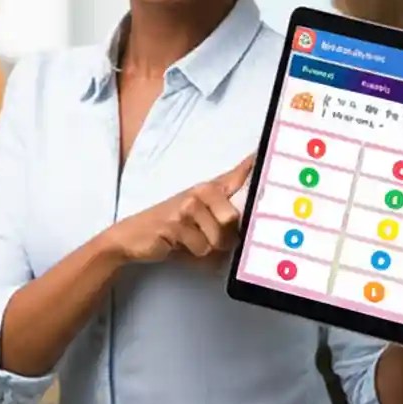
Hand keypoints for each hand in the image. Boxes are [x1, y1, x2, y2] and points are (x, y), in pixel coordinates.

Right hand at [103, 155, 253, 262]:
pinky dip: (193, 254)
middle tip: (207, 238)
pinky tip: (179, 245)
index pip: (238, 174)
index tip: (270, 149)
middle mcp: (200, 192)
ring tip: (191, 242)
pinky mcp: (175, 222)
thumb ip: (226, 218)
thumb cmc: (173, 230)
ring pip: (218, 238)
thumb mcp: (201, 220)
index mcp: (210, 189)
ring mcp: (186, 205)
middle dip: (225, 238)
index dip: (255, 163)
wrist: (132, 237)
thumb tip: (254, 224)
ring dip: (208, 249)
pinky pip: (201, 248)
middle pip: (233, 218)